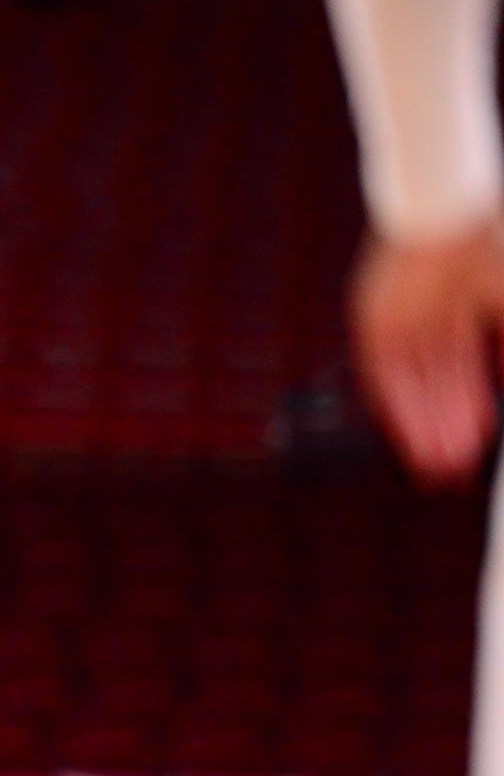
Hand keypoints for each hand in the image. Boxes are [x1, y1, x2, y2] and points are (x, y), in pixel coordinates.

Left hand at [349, 214, 503, 484]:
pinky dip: (401, 412)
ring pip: (413, 388)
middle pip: (436, 385)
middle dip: (447, 426)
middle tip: (454, 466)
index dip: (472, 407)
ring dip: (427, 427)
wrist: (451, 219)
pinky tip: (412, 439)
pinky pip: (383, 380)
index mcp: (461, 306)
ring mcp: (399, 321)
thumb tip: (503, 389)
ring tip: (440, 464)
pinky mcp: (373, 325)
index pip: (463, 370)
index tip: (479, 441)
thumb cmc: (493, 254)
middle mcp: (427, 318)